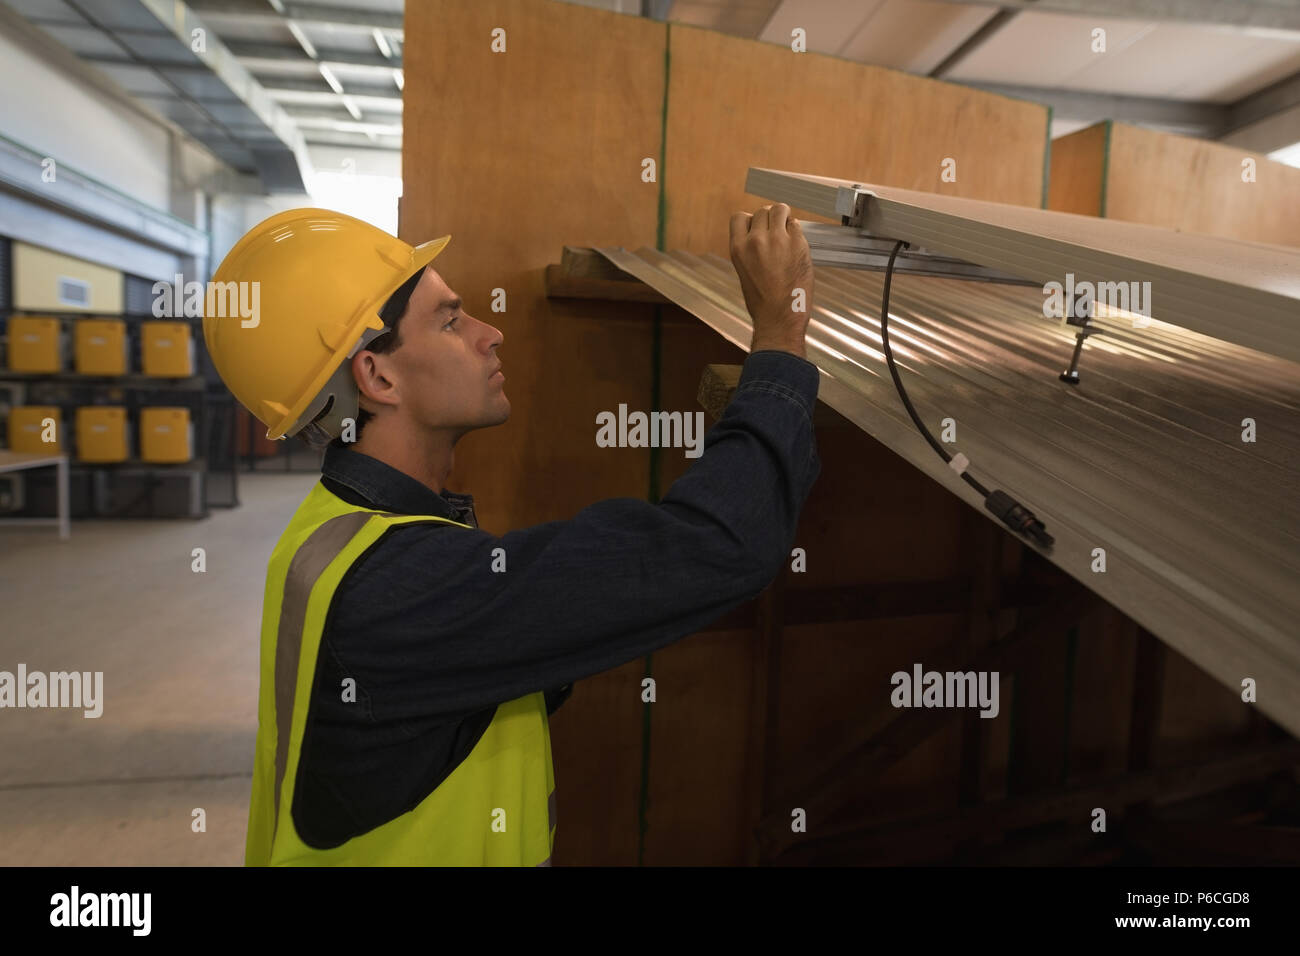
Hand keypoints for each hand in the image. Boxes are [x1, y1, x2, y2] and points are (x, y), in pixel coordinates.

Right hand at [728, 203, 813, 357]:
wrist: (779, 317)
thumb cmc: (763, 302)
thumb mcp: (744, 272)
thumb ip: (749, 250)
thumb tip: (759, 235)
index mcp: (738, 249)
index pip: (739, 217)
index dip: (750, 221)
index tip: (757, 228)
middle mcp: (756, 241)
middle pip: (762, 211)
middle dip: (769, 219)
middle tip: (776, 232)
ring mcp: (778, 240)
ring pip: (779, 209)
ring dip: (783, 216)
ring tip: (786, 229)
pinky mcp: (797, 243)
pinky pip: (796, 224)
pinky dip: (796, 231)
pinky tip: (796, 244)